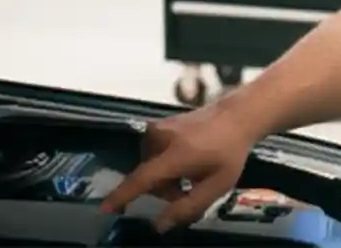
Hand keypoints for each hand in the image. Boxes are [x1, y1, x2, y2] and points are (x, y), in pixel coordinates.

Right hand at [99, 102, 259, 232]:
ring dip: (165, 176)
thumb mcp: (217, 185)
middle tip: (189, 188)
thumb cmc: (230, 152)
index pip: (142, 178)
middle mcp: (160, 137)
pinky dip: (165, 162)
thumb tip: (159, 225)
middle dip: (165, 190)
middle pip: (148, 177)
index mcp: (175, 153)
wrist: (236, 116)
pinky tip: (186, 159)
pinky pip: (153, 153)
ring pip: (150, 166)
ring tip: (190, 173)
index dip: (122, 196)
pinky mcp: (159, 124)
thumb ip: (188, 207)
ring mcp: (158, 127)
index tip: (104, 208)